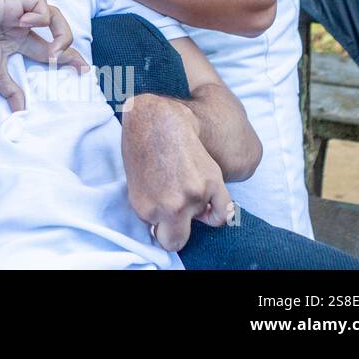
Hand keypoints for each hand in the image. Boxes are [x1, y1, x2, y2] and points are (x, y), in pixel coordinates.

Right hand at [0, 0, 88, 111]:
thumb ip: (5, 85)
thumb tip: (19, 108)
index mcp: (16, 41)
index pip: (46, 51)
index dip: (65, 60)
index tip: (80, 72)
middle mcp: (22, 27)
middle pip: (58, 34)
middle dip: (71, 49)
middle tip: (82, 67)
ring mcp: (22, 13)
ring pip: (56, 16)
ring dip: (62, 35)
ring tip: (52, 52)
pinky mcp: (21, 2)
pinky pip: (43, 6)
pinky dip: (39, 17)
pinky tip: (23, 23)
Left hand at [121, 93, 236, 251]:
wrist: (156, 118)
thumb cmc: (141, 146)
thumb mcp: (135, 183)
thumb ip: (151, 206)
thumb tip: (165, 223)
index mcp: (144, 208)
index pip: (159, 236)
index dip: (162, 226)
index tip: (164, 216)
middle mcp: (168, 207)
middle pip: (176, 241)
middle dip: (176, 230)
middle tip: (177, 212)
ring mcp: (192, 197)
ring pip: (202, 221)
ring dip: (198, 209)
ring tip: (187, 185)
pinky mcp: (211, 184)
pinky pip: (224, 213)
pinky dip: (219, 211)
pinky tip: (211, 201)